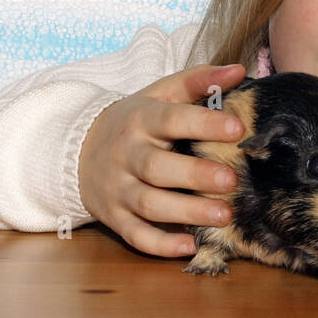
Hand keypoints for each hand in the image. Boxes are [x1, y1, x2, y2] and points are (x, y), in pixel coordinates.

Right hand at [77, 63, 246, 257]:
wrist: (78, 149)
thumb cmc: (135, 120)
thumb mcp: (160, 94)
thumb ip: (198, 81)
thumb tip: (239, 70)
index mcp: (140, 119)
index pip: (172, 119)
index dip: (203, 124)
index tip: (237, 129)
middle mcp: (126, 154)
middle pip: (158, 167)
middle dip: (196, 175)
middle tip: (232, 180)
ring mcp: (117, 189)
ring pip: (149, 204)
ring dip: (187, 213)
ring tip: (225, 215)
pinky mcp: (113, 217)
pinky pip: (135, 235)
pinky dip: (161, 245)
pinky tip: (190, 247)